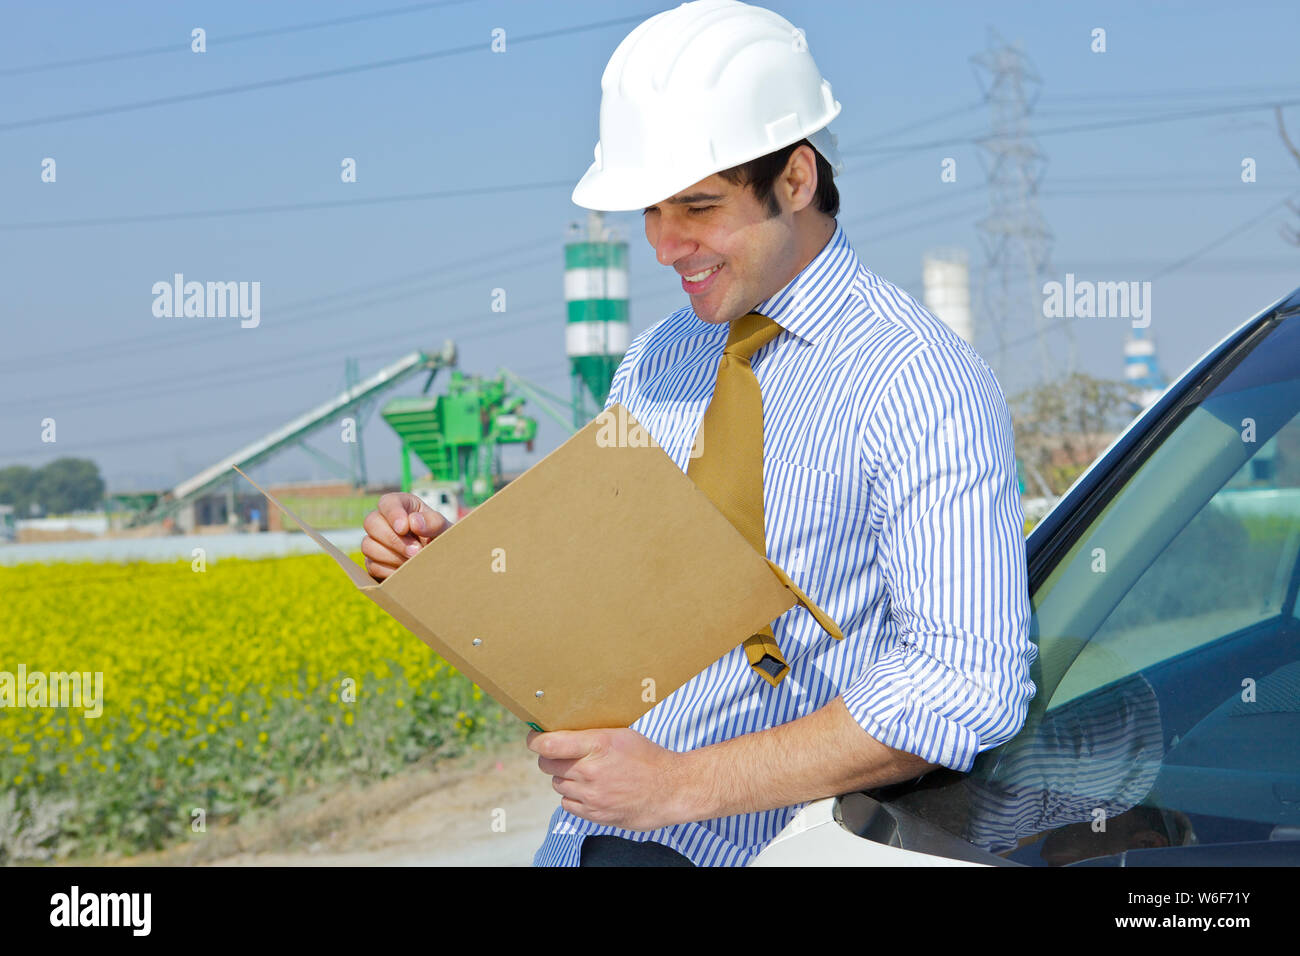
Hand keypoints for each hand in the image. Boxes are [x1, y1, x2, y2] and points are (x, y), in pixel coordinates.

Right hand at [361, 492, 449, 580]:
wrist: (442, 564)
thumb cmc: (443, 540)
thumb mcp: (445, 529)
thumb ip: (434, 522)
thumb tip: (414, 522)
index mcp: (402, 505)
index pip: (387, 502)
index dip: (393, 514)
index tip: (404, 528)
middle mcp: (384, 521)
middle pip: (371, 523)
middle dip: (393, 540)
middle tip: (416, 551)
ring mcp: (376, 542)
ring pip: (368, 546)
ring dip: (392, 557)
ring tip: (414, 562)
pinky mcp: (374, 562)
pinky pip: (372, 566)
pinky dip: (390, 571)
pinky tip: (406, 572)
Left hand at [527, 727, 698, 830]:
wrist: (671, 789)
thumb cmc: (648, 758)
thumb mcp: (621, 734)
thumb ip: (590, 735)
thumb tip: (561, 732)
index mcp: (598, 745)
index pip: (549, 744)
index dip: (536, 740)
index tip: (534, 738)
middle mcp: (591, 771)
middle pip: (547, 764)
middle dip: (550, 757)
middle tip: (561, 753)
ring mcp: (592, 796)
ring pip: (557, 784)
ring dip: (564, 777)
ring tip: (584, 772)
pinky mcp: (595, 814)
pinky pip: (567, 804)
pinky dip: (573, 796)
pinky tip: (589, 789)